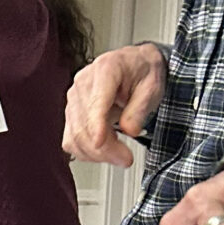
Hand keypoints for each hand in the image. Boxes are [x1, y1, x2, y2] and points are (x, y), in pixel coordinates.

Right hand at [63, 44, 167, 166]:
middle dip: (104, 149)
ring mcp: (74, 99)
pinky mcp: (71, 114)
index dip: (95, 126)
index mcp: (106, 70)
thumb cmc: (142, 71)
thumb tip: (129, 130)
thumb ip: (140, 108)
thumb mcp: (152, 86)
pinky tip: (104, 150)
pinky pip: (71, 141)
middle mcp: (84, 83)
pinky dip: (86, 152)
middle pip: (83, 125)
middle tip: (126, 159)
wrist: (135, 66)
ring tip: (119, 154)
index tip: (99, 143)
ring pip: (74, 137)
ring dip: (96, 154)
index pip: (95, 103)